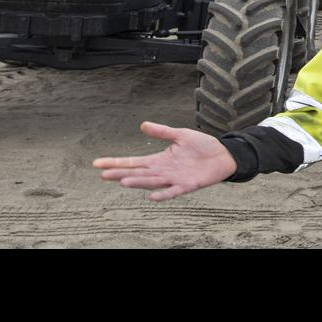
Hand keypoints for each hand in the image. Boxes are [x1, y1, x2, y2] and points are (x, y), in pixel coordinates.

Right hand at [93, 122, 237, 201]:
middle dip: (121, 174)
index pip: (133, 162)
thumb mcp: (180, 135)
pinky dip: (163, 194)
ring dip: (138, 182)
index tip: (98, 164)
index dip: (116, 163)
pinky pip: (174, 191)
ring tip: (123, 182)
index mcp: (159, 160)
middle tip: (103, 175)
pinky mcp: (188, 185)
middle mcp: (163, 171)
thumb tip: (143, 125)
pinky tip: (152, 196)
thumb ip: (163, 132)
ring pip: (152, 182)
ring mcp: (174, 179)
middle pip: (138, 173)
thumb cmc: (202, 146)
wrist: (224, 155)